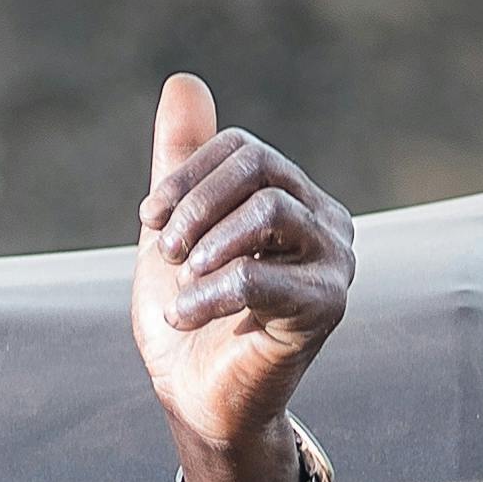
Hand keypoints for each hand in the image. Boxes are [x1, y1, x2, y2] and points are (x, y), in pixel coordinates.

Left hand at [133, 71, 353, 481]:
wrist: (199, 401)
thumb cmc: (192, 315)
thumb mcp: (175, 228)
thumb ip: (184, 162)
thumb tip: (184, 80)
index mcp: (295, 198)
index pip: (244, 149)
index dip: (187, 175)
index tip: (147, 219)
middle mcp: (328, 223)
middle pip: (259, 167)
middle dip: (195, 203)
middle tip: (162, 248)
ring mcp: (335, 264)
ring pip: (267, 209)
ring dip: (205, 244)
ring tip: (178, 281)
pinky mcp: (327, 308)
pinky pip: (262, 276)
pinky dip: (209, 294)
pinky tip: (183, 315)